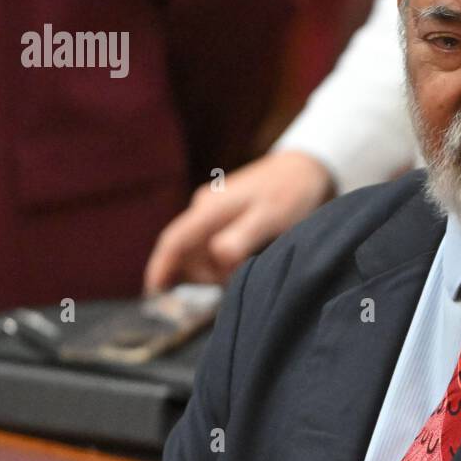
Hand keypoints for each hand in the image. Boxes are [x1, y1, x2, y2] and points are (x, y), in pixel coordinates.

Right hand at [144, 151, 335, 292]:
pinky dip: (222, 260)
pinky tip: (245, 261)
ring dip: (214, 268)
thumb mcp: (270, 217)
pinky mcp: (226, 217)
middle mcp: (204, 209)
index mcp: (210, 208)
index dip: (160, 268)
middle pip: (186, 252)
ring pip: (200, 251)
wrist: (308, 168)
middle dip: (203, 274)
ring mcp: (214, 212)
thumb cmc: (291, 192)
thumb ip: (241, 238)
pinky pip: (213, 245)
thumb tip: (216, 258)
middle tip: (237, 279)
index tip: (152, 293)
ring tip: (248, 266)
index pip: (174, 241)